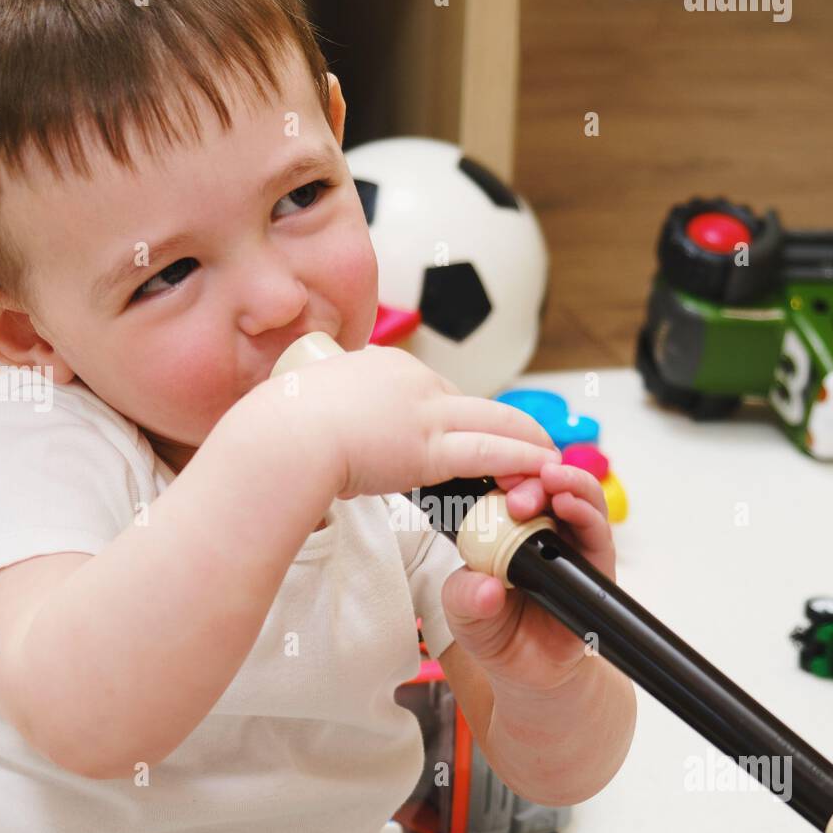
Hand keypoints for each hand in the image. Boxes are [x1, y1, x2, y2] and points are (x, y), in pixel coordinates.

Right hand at [275, 346, 560, 499]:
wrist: (283, 436)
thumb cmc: (281, 428)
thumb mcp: (304, 406)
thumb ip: (324, 415)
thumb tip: (314, 433)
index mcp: (382, 365)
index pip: (432, 389)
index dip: (456, 415)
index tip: (467, 432)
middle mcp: (411, 380)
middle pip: (472, 401)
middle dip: (506, 423)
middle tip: (531, 441)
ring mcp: (423, 411)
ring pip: (493, 422)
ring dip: (527, 440)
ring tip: (551, 455)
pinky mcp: (428, 447)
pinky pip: (489, 452)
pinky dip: (521, 459)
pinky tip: (543, 466)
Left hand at [441, 460, 616, 692]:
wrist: (531, 674)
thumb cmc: (495, 632)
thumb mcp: (464, 615)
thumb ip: (465, 597)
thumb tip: (486, 587)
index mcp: (501, 528)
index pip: (503, 485)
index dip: (499, 471)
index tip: (487, 468)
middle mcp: (538, 528)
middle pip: (542, 483)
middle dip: (530, 476)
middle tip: (516, 491)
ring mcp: (570, 541)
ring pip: (575, 495)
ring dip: (565, 482)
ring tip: (550, 480)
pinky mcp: (596, 562)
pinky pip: (597, 530)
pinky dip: (586, 511)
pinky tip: (569, 504)